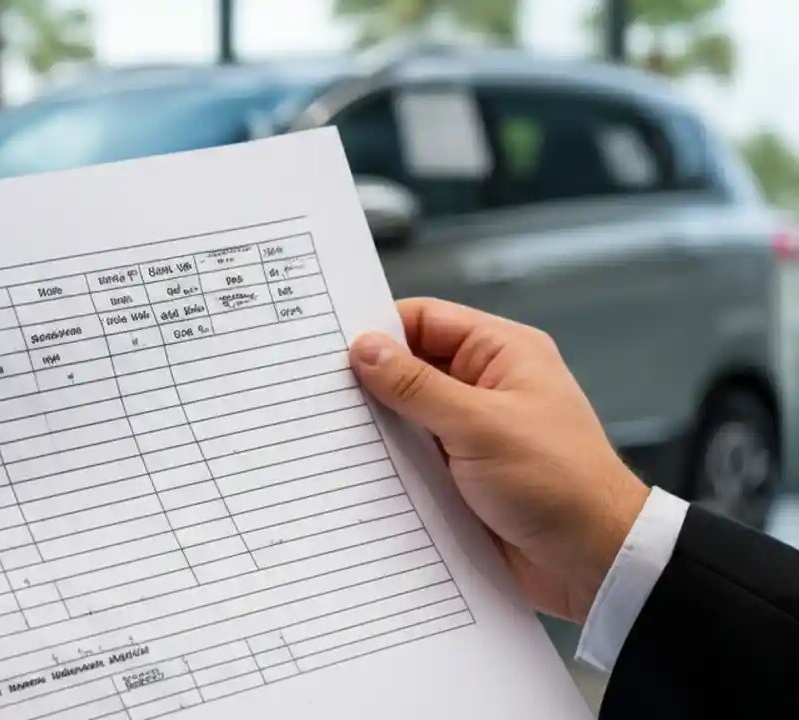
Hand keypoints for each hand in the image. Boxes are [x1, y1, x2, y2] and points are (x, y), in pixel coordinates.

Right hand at [349, 298, 648, 622]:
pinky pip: (416, 456)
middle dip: (371, 380)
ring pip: (409, 415)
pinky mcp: (464, 473)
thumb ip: (416, 386)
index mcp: (503, 354)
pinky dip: (390, 461)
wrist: (595, 562)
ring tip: (330, 433)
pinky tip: (357, 470)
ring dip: (379, 426)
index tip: (332, 348)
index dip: (381, 329)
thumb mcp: (479, 426)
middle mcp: (487, 386)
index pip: (427, 320)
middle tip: (320, 392)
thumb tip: (365, 349)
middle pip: (412, 366)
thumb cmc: (558, 483)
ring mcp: (475, 431)